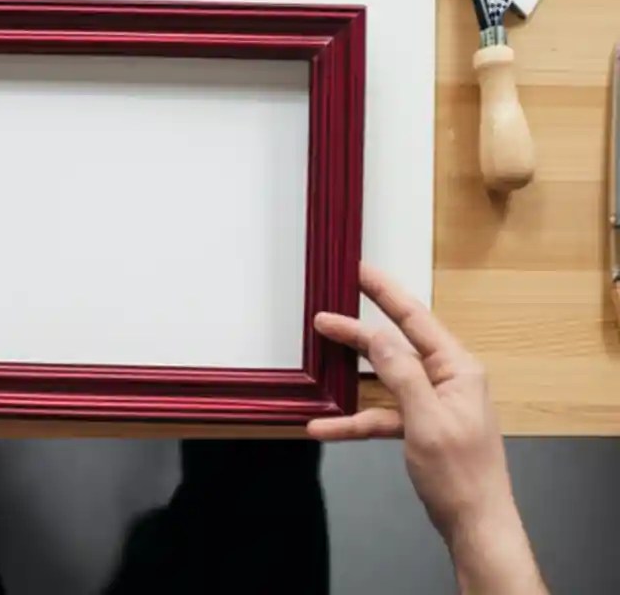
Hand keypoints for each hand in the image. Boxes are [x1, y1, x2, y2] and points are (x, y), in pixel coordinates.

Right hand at [307, 263, 513, 541]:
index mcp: (457, 369)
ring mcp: (432, 403)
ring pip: (383, 379)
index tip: (359, 270)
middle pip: (395, 345)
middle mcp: (446, 379)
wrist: (474, 523)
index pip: (416, 319)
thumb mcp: (427, 420)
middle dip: (358, 331)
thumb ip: (401, 374)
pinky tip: (323, 426)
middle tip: (323, 313)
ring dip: (350, 376)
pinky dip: (354, 420)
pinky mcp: (419, 426)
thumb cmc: (459, 472)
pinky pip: (381, 414)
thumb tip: (378, 336)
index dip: (386, 293)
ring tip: (317, 356)